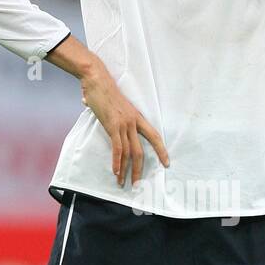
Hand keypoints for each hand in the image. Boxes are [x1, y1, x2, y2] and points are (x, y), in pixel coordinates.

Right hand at [80, 64, 169, 186]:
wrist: (97, 79)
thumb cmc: (103, 90)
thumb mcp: (115, 106)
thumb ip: (111, 114)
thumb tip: (98, 113)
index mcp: (137, 117)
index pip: (154, 136)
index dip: (161, 150)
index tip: (166, 163)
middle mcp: (133, 122)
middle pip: (141, 151)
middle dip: (140, 169)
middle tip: (138, 184)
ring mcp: (124, 124)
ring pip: (129, 153)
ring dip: (126, 170)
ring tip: (124, 183)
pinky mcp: (112, 126)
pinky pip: (118, 148)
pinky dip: (117, 162)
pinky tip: (116, 172)